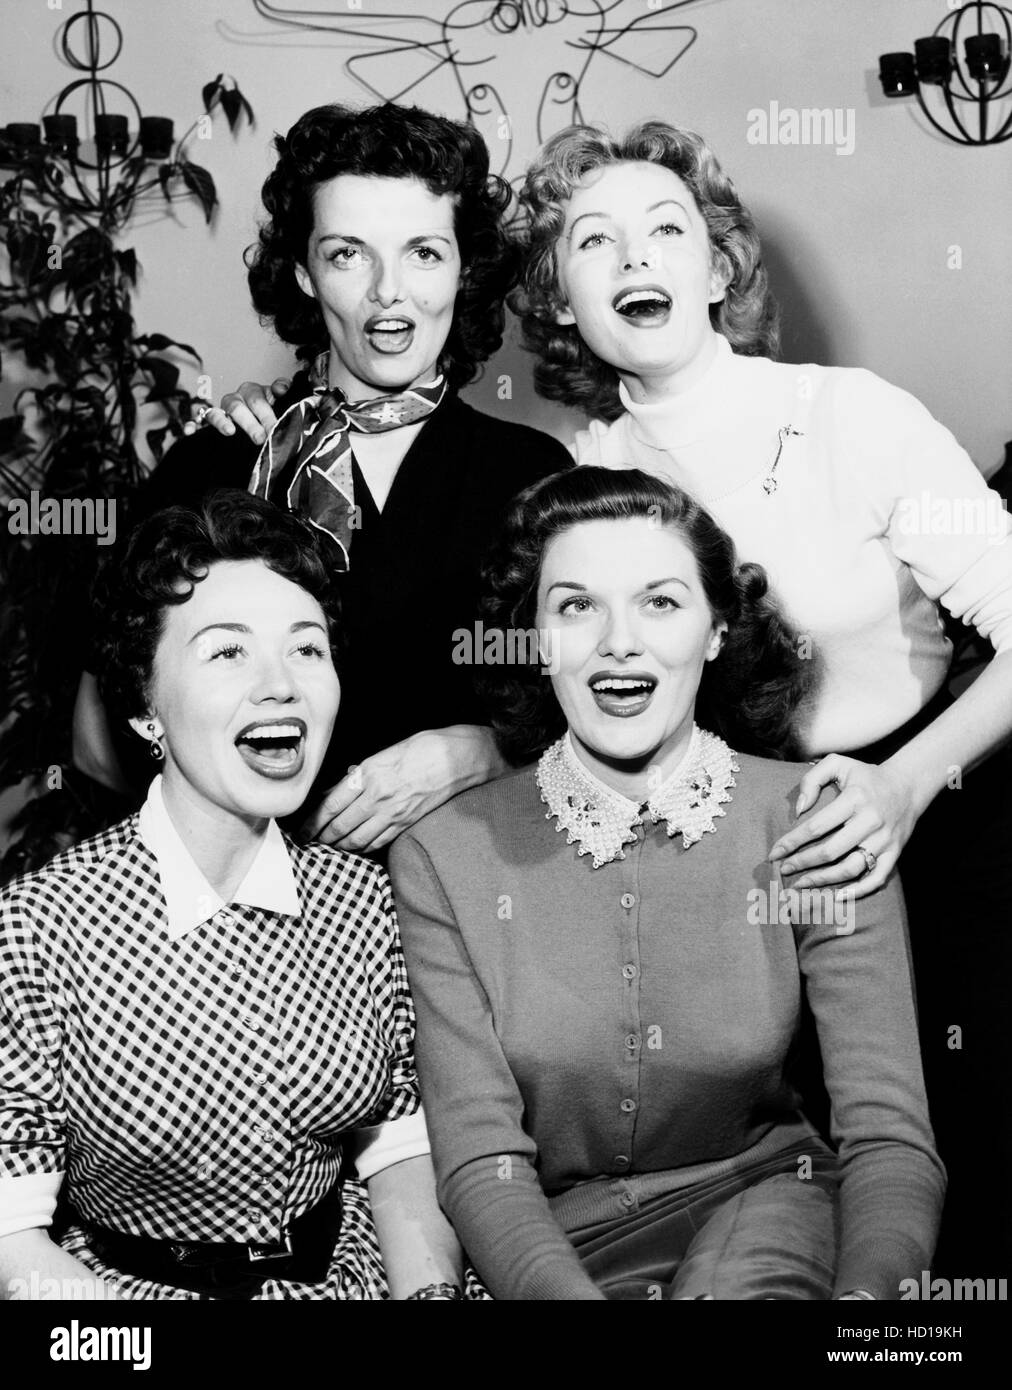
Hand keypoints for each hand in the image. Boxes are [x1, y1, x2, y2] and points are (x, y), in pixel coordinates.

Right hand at [199, 378, 291, 443]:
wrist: (263, 427)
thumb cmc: (272, 413)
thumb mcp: (281, 401)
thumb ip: (282, 391)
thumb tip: (281, 389)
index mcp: (252, 392)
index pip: (258, 399)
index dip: (266, 414)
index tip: (274, 427)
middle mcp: (234, 400)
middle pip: (237, 407)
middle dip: (249, 423)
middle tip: (260, 437)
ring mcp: (220, 412)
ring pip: (215, 414)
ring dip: (221, 422)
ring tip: (230, 432)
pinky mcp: (208, 424)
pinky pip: (195, 422)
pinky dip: (191, 425)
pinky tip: (189, 432)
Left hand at [305, 726, 504, 851]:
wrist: (458, 758)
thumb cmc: (422, 748)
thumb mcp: (383, 754)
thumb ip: (360, 774)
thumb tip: (338, 790)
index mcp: (368, 774)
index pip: (330, 805)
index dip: (312, 822)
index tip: (302, 830)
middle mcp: (378, 796)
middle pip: (340, 827)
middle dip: (322, 838)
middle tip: (310, 842)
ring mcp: (393, 812)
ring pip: (357, 839)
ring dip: (340, 846)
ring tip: (330, 846)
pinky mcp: (407, 822)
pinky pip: (379, 842)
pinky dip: (363, 848)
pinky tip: (356, 847)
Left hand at [768, 755, 917, 898]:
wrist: (909, 785)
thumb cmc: (865, 776)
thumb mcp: (838, 763)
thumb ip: (812, 779)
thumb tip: (799, 808)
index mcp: (855, 798)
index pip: (816, 826)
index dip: (792, 842)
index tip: (774, 853)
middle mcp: (871, 821)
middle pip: (830, 851)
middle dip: (802, 863)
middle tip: (784, 869)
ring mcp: (884, 840)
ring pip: (850, 868)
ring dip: (823, 880)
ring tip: (801, 884)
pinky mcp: (895, 853)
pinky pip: (876, 879)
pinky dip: (857, 892)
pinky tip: (836, 896)